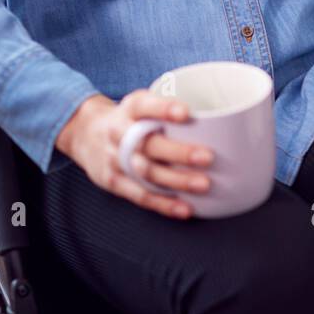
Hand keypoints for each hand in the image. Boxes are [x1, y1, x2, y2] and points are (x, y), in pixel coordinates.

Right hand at [55, 92, 213, 218]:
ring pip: (146, 172)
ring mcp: (115, 159)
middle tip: (208, 157)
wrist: (85, 134)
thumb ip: (171, 109)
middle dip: (179, 152)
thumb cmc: (131, 119)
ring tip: (203, 185)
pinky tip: (186, 209)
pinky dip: (164, 204)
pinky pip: (140, 195)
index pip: (144, 105)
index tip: (186, 113)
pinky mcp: (114, 182)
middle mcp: (119, 132)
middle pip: (148, 144)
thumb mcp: (142, 104)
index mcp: (130, 108)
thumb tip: (228, 119)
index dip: (164, 108)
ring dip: (176, 180)